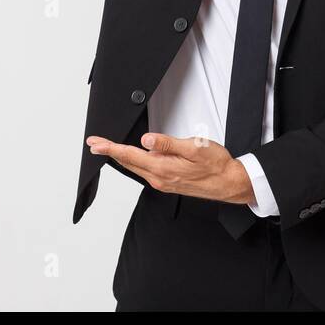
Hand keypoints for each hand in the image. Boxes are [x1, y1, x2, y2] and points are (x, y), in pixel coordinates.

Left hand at [86, 132, 255, 205]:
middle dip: (110, 152)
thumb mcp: (194, 147)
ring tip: (108, 148)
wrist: (230, 183)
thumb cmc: (216, 164)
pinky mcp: (169, 183)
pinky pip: (145, 171)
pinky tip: (132, 158)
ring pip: (136, 168)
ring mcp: (163, 182)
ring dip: (120, 158)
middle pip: (128, 163)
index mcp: (163, 168)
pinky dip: (134, 163)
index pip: (130, 156)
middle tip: (94, 144)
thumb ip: (168, 144)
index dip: (110, 148)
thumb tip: (146, 141)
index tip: (95, 144)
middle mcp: (159, 178)